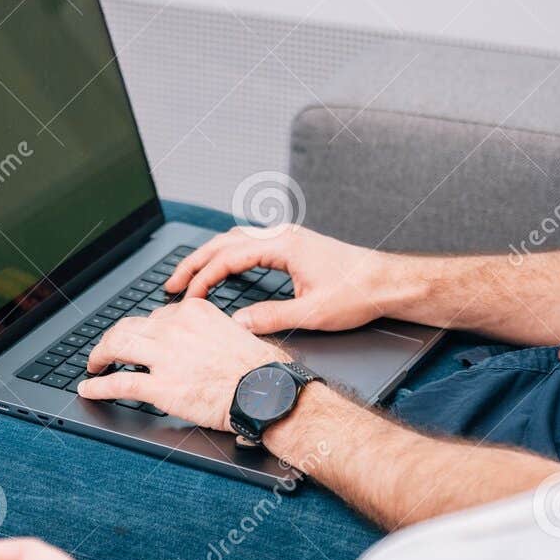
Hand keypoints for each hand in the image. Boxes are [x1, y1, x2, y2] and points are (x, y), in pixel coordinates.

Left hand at [79, 297, 279, 430]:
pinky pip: (118, 383)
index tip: (140, 339)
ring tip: (93, 364)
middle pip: (129, 326)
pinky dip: (98, 386)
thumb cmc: (261, 368)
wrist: (266, 392)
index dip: (144, 331)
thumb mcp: (237, 331)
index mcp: (193, 312)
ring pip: (116, 346)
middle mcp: (174, 328)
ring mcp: (165, 356)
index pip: (155, 316)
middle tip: (107, 349)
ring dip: (99, 355)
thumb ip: (211, 329)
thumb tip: (205, 337)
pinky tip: (88, 388)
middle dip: (113, 338)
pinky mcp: (160, 386)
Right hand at [166, 225, 388, 333]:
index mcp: (283, 245)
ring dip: (210, 257)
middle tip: (171, 284)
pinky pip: (249, 243)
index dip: (202, 278)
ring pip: (235, 239)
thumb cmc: (358, 293)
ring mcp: (287, 238)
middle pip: (224, 242)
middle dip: (194, 263)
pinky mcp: (294, 245)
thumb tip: (237, 324)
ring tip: (190, 277)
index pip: (228, 257)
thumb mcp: (312, 313)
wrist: (388, 282)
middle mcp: (282, 235)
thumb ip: (270, 318)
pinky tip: (223, 268)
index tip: (186, 298)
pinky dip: (228, 255)